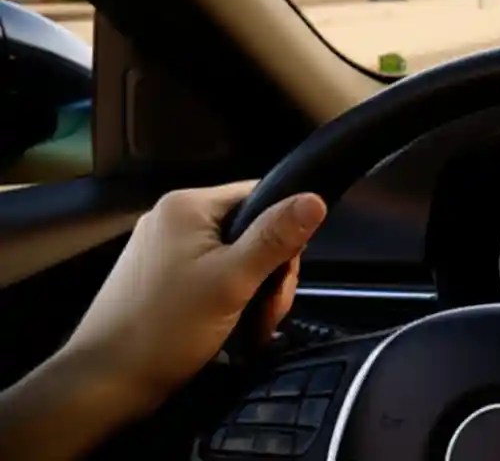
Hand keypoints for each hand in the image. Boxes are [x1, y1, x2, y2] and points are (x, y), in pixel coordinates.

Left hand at [1, 181, 327, 460]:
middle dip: (269, 274)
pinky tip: (231, 327)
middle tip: (266, 314)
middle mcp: (173, 217)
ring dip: (253, 292)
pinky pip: (212, 274)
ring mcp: (162, 248)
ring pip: (235, 257)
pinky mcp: (158, 277)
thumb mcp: (232, 282)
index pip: (260, 195)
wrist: (104, 383)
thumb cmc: (168, 327)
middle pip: (251, 230)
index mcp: (188, 205)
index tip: (284, 277)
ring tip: (250, 328)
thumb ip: (275, 238)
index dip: (285, 233)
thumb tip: (315, 199)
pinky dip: (229, 299)